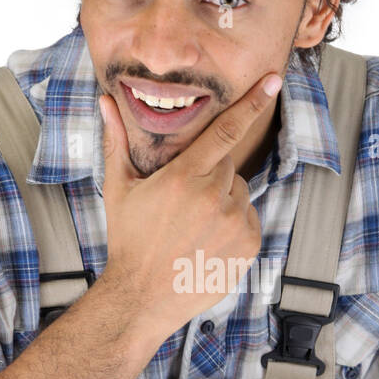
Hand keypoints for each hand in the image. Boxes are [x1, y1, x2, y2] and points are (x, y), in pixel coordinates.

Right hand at [98, 72, 280, 336]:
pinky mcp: (249, 245)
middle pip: (227, 165)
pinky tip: (206, 242)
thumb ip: (117, 141)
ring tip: (192, 227)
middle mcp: (214, 197)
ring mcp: (235, 223)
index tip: (272, 81)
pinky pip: (249, 219)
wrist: (141, 298)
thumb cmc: (128, 241)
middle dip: (209, 175)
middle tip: (182, 203)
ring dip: (222, 201)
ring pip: (238, 192)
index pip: (226, 130)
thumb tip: (105, 101)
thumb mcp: (119, 189)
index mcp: (184, 177)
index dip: (251, 102)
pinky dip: (233, 225)